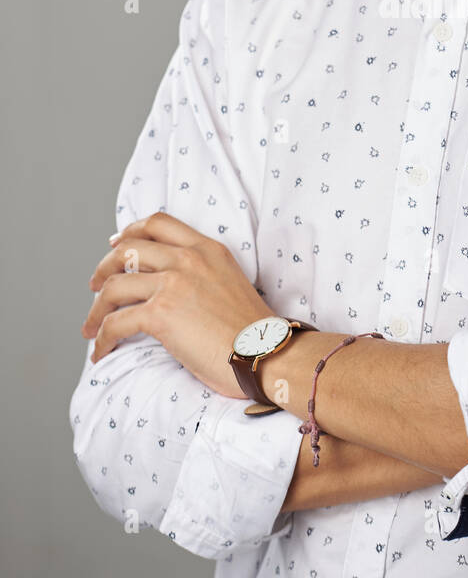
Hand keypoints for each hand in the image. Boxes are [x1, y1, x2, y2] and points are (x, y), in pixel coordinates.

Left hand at [81, 212, 273, 396]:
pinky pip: (115, 322)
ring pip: (114, 285)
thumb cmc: (252, 332)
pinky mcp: (161, 314)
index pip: (159, 223)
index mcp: (208, 249)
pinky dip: (102, 338)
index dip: (131, 231)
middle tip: (95, 285)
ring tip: (91, 326)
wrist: (265, 355)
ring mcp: (174, 284)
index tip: (116, 244)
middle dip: (104, 267)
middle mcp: (189, 259)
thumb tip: (168, 288)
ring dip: (96, 309)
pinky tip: (101, 351)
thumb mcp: (229, 283)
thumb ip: (201, 274)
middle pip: (129, 249)